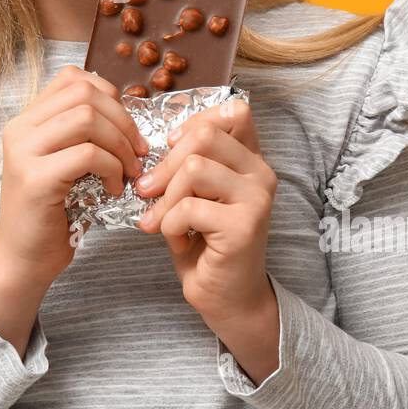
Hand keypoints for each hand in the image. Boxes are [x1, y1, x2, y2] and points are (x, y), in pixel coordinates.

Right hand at [0, 65, 149, 290]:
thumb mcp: (64, 163)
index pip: (72, 78)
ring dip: (120, 144)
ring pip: (87, 119)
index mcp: (26, 120)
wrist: (22, 260)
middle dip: (122, 119)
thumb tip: (123, 110)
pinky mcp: (35, 179)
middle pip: (84, 94)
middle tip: (137, 151)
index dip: (108, 95)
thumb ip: (79, 134)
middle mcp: (19, 129)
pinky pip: (88, 154)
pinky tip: (115, 188)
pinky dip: (113, 169)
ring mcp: (23, 152)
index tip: (124, 126)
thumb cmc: (51, 214)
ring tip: (129, 171)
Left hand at [134, 98, 276, 327]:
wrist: (225, 296)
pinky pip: (188, 208)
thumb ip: (187, 162)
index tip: (172, 150)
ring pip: (194, 168)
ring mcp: (257, 199)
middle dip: (165, 165)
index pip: (233, 111)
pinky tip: (179, 241)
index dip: (193, 124)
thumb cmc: (203, 241)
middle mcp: (261, 173)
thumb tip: (147, 144)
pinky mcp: (244, 226)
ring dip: (165, 199)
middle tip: (146, 192)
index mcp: (250, 159)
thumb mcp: (194, 193)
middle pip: (204, 136)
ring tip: (163, 222)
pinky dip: (170, 226)